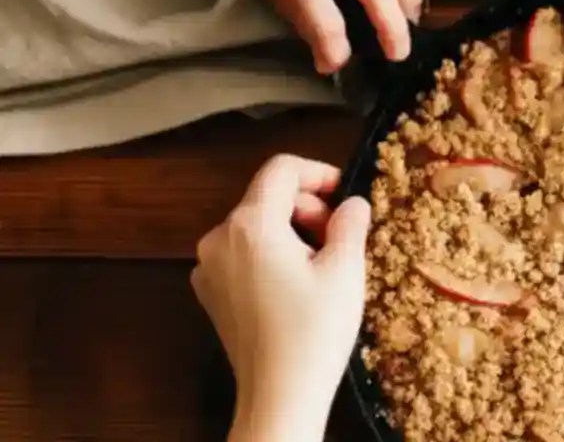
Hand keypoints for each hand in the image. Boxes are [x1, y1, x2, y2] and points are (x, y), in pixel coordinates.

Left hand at [191, 154, 370, 441]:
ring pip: (255, 226)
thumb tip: (353, 203)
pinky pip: (243, 255)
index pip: (281, 169)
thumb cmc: (314, 331)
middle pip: (266, 197)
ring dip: (291, 232)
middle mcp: (219, 239)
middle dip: (307, 207)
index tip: (344, 193)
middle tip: (338, 237)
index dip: (318, 172)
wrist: (279, 395)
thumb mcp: (345, 270)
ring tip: (321, 264)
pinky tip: (296, 286)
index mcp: (251, 225)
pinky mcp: (211, 292)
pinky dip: (271, 255)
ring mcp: (208, 267)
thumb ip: (350, 224)